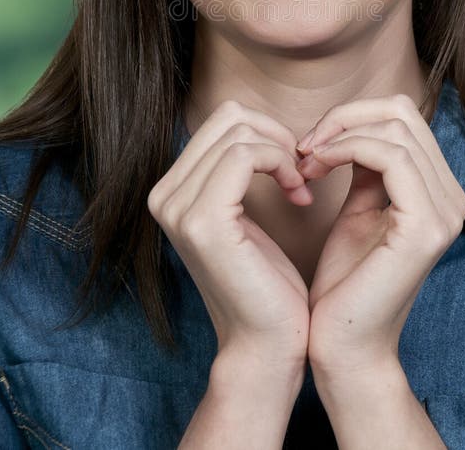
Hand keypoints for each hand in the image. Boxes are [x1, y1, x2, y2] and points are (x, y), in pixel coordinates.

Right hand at [147, 101, 312, 371]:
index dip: (267, 132)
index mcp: (170, 191)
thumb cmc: (266, 284)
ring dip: (283, 153)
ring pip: (240, 133)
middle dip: (275, 136)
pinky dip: (281, 165)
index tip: (294, 169)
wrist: (267, 347)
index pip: (221, 120)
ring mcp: (177, 208)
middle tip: (301, 174)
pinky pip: (245, 156)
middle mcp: (163, 196)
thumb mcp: (243, 215)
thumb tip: (253, 123)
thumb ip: (233, 171)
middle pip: (229, 117)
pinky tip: (299, 196)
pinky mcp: (203, 222)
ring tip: (300, 188)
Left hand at [296, 94, 464, 373]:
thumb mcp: (358, 210)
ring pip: (395, 128)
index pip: (403, 117)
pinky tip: (315, 168)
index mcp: (439, 191)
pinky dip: (345, 149)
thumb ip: (368, 168)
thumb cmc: (344, 283)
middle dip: (344, 118)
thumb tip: (354, 127)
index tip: (309, 143)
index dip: (351, 116)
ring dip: (338, 135)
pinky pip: (390, 156)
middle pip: (402, 112)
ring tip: (304, 162)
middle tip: (304, 147)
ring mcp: (445, 213)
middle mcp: (452, 198)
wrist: (343, 347)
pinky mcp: (425, 227)